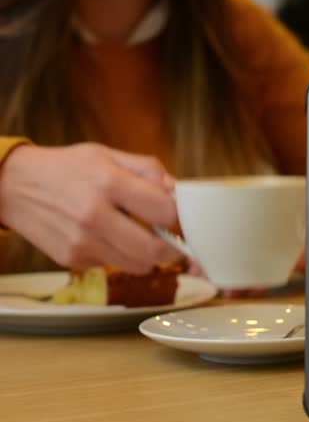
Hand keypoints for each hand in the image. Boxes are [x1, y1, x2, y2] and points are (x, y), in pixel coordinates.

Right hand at [0, 143, 180, 272]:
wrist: (13, 186)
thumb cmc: (66, 169)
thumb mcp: (108, 156)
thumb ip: (148, 170)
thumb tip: (177, 190)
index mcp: (109, 183)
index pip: (165, 211)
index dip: (178, 216)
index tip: (178, 216)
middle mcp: (95, 215)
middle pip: (155, 250)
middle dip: (173, 248)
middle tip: (173, 241)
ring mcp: (82, 242)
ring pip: (137, 265)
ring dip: (149, 257)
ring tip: (142, 238)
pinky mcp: (73, 259)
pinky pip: (112, 266)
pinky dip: (119, 257)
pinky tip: (108, 239)